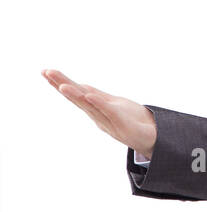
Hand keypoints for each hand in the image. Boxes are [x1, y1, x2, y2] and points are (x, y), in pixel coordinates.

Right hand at [42, 68, 157, 159]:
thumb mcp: (114, 107)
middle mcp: (99, 115)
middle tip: (45, 72)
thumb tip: (83, 89)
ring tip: (62, 85)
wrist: (155, 140)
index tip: (46, 71)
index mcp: (96, 109)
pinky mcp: (124, 126)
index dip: (62, 83)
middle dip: (62, 85)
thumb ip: (98, 100)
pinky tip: (89, 95)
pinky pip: (110, 112)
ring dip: (76, 95)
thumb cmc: (133, 123)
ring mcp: (110, 121)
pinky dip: (98, 103)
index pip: (77, 93)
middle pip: (78, 98)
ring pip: (90, 105)